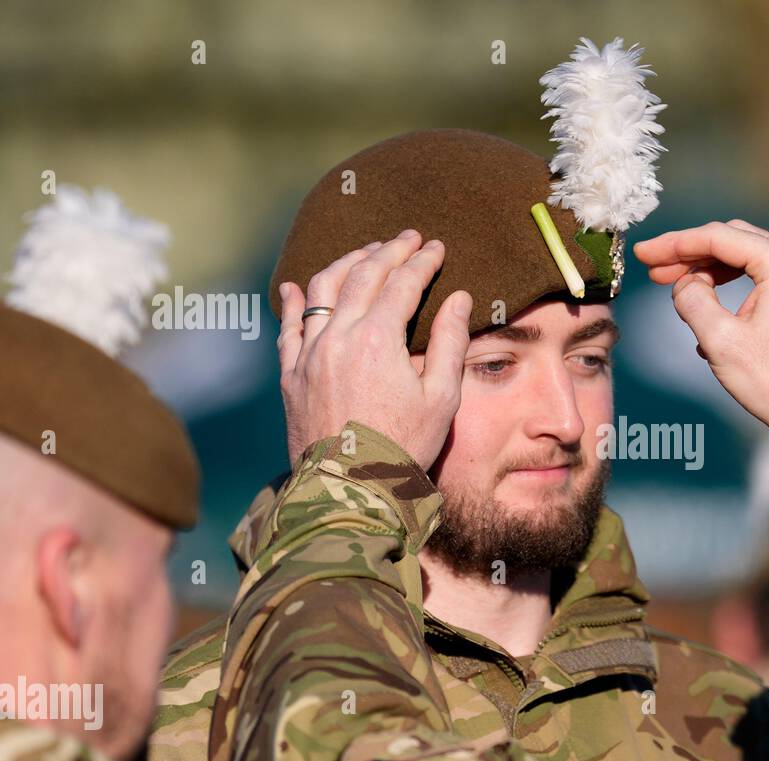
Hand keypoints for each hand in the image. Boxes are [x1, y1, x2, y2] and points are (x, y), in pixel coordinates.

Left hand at [277, 230, 471, 470]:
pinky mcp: (290, 377)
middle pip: (362, 276)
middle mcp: (338, 336)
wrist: (351, 491)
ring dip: (344, 264)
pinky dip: (293, 302)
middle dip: (387, 251)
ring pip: (320, 291)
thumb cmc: (403, 447)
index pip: (402, 283)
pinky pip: (288, 328)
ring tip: (363, 254)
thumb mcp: (441, 398)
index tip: (435, 248)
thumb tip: (458, 298)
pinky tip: (296, 287)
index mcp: (378, 339)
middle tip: (407, 239)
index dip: (421, 261)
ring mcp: (309, 355)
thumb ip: (448, 342)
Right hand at [633, 219, 768, 457]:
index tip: (645, 254)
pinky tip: (708, 313)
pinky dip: (733, 288)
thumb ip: (693, 301)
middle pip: (735, 242)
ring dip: (711, 272)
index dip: (676, 244)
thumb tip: (685, 284)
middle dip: (692, 255)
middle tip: (655, 271)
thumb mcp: (720, 341)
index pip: (720, 238)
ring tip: (677, 289)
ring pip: (749, 260)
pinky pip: (764, 281)